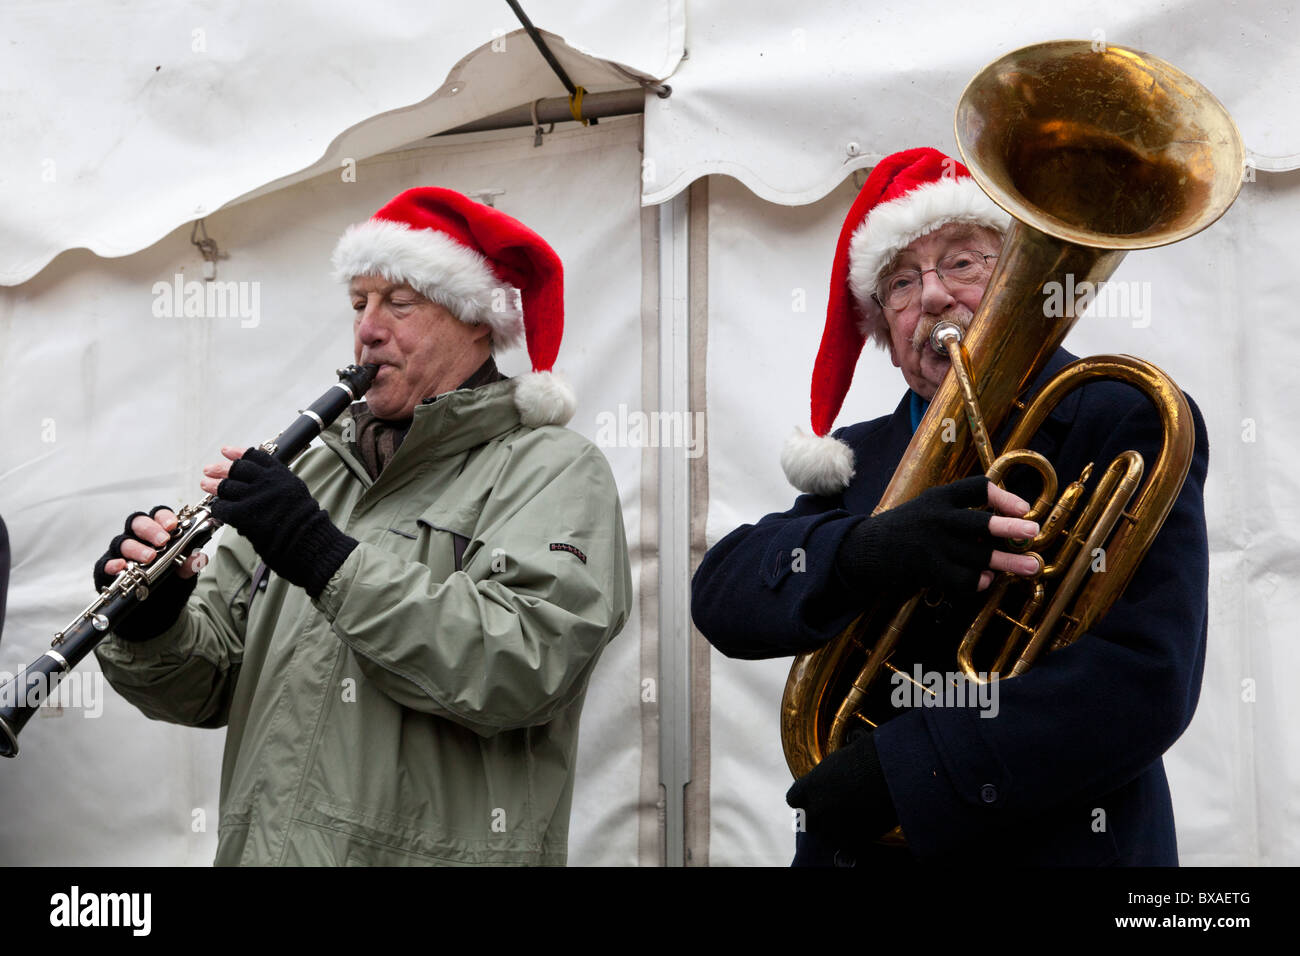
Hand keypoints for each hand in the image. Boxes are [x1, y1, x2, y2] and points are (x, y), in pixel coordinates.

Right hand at [93, 507, 202, 641]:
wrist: (155, 614)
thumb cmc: (168, 585)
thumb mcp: (183, 575)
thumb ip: (190, 565)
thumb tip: (199, 557)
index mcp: (157, 533)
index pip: (158, 516)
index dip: (164, 517)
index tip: (173, 525)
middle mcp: (137, 539)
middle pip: (138, 522)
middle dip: (150, 529)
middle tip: (163, 541)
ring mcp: (120, 553)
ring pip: (122, 541)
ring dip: (135, 548)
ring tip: (149, 557)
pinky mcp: (107, 570)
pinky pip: (105, 564)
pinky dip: (113, 564)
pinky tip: (121, 567)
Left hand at [207, 447, 356, 597]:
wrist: (307, 542)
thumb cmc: (303, 522)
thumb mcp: (295, 493)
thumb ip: (277, 484)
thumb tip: (256, 481)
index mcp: (281, 474)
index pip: (255, 456)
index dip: (238, 453)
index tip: (226, 451)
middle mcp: (267, 482)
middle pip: (237, 469)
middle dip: (220, 468)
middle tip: (209, 469)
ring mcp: (254, 497)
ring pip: (227, 486)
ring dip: (214, 486)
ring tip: (205, 484)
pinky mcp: (244, 515)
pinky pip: (223, 507)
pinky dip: (217, 508)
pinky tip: (216, 509)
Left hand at [786, 732, 897, 845]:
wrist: (892, 772)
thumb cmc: (868, 756)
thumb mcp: (839, 760)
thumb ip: (827, 776)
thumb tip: (831, 779)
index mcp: (808, 786)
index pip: (793, 799)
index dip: (805, 798)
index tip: (815, 796)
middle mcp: (816, 809)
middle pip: (809, 820)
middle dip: (819, 816)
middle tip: (835, 809)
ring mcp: (833, 828)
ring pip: (828, 835)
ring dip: (837, 828)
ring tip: (854, 815)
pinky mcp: (853, 841)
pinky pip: (849, 843)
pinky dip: (856, 836)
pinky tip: (867, 822)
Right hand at [836, 476, 1040, 596]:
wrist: (864, 551)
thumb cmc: (904, 529)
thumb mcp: (926, 506)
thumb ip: (957, 508)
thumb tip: (1003, 518)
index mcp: (940, 497)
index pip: (978, 488)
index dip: (1003, 497)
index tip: (1024, 508)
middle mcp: (938, 518)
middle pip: (981, 523)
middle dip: (1010, 529)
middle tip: (1033, 532)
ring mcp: (932, 545)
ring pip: (979, 557)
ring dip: (1008, 563)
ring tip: (1031, 567)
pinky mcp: (927, 569)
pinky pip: (962, 579)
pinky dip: (978, 582)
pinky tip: (986, 581)